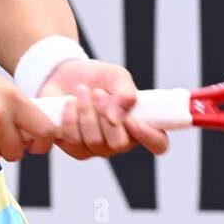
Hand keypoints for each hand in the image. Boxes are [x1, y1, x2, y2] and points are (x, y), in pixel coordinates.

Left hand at [39, 59, 169, 159]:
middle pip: (119, 144)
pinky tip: (69, 103)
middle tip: (97, 92)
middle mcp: (122, 140)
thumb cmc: (96, 77)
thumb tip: (116, 118)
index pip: (158, 143)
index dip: (149, 137)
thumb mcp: (116, 76)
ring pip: (95, 142)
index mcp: (140, 124)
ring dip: (86, 112)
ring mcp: (98, 148)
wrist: (65, 75)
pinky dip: (70, 118)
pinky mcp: (75, 148)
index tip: (131, 119)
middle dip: (105, 115)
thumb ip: (125, 93)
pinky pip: (74, 141)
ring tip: (81, 91)